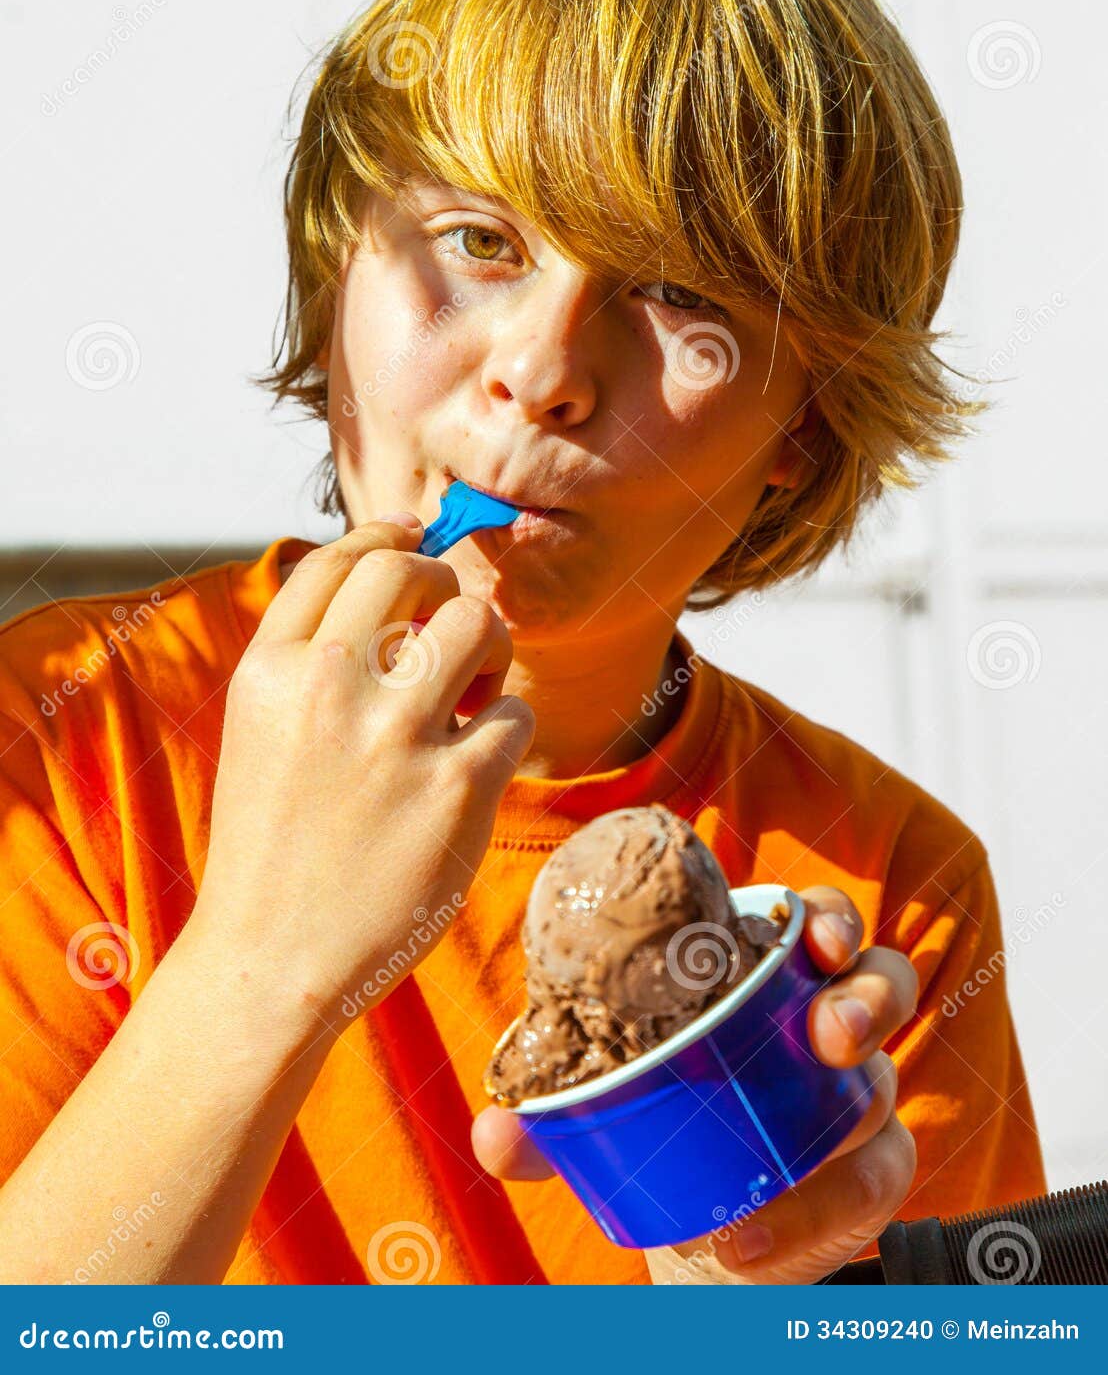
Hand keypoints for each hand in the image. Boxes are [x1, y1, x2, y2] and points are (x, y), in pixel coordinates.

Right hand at [191, 520, 535, 1035]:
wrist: (271, 958)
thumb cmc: (272, 842)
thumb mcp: (259, 731)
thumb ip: (308, 659)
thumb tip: (387, 580)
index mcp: (271, 671)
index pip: (336, 561)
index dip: (386, 537)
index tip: (417, 538)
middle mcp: (329, 688)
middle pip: (409, 571)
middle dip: (444, 582)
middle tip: (452, 621)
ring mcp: (395, 737)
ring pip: (476, 624)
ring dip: (490, 645)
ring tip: (477, 688)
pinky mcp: (456, 789)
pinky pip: (516, 718)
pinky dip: (507, 729)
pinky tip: (479, 760)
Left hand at [471, 885, 918, 1283]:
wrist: (699, 1216)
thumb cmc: (659, 1112)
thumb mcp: (604, 1098)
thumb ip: (551, 1111)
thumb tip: (495, 1131)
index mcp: (768, 974)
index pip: (821, 922)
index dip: (832, 920)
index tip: (817, 936)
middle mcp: (825, 1023)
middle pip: (883, 982)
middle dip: (867, 998)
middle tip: (829, 1032)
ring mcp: (855, 1097)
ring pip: (885, 1081)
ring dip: (859, 1100)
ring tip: (825, 1128)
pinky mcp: (866, 1174)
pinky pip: (869, 1181)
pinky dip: (812, 1211)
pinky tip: (753, 1236)